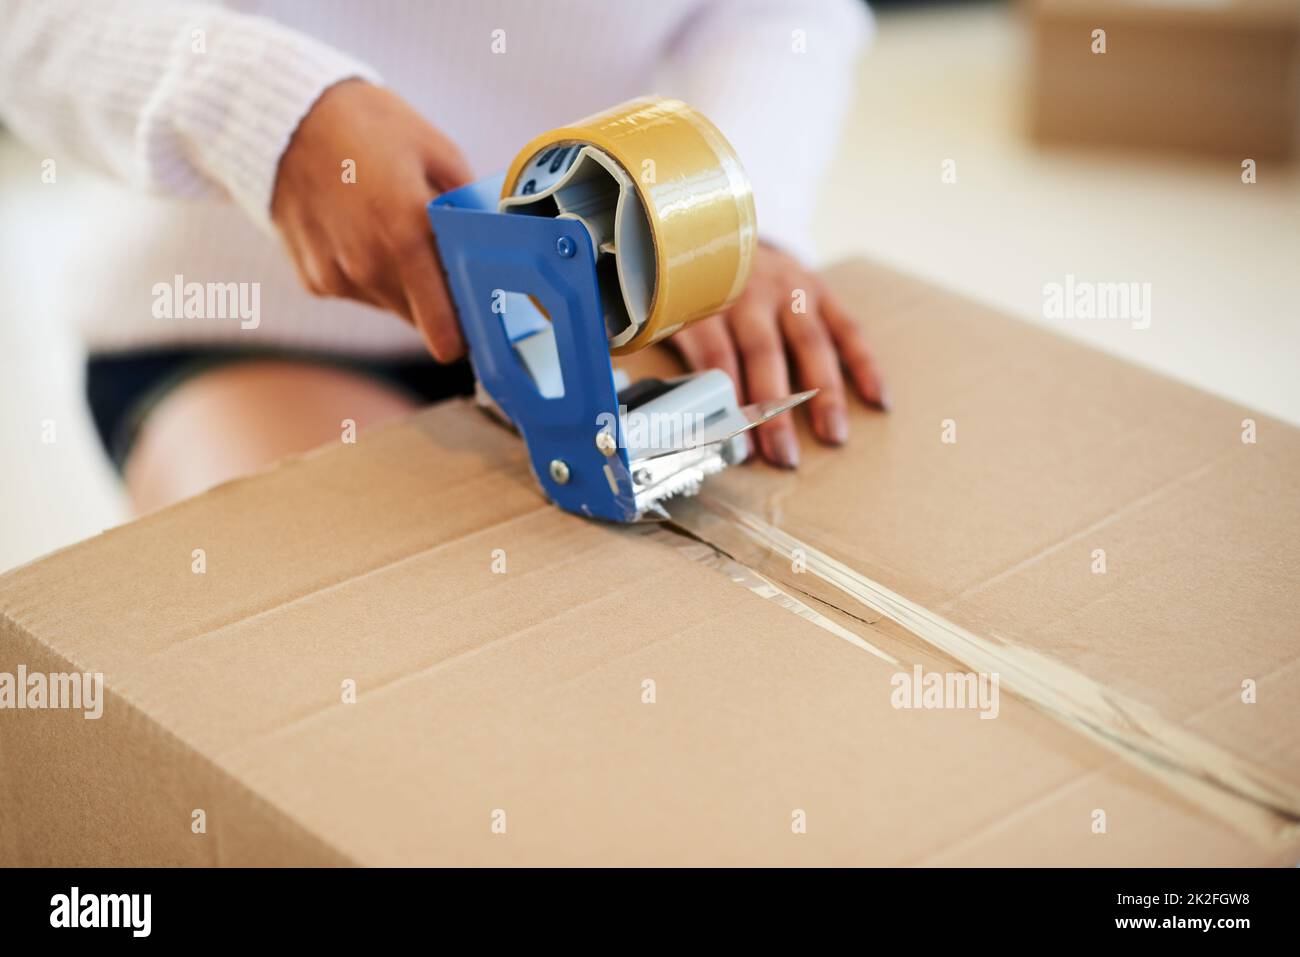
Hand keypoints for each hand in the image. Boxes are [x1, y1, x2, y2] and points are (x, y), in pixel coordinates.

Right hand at [271, 79, 471, 360]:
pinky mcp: (315, 280)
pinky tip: (361, 232)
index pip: (445, 327)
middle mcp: (368, 265)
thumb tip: (498, 246)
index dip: (468, 332)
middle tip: (445, 262)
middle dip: (440, 300)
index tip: (483, 326)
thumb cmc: (371, 127)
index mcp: (406, 234)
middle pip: (423, 319)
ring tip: (394, 232)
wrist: (284, 116)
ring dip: (405, 285)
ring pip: (393, 306)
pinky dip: (368, 274)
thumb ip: (472, 209)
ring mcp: (337, 276)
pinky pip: (359, 293)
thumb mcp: (438, 152)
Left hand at [670, 242, 886, 467]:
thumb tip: (668, 412)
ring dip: (824, 393)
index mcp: (705, 300)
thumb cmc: (695, 290)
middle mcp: (749, 292)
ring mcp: (789, 289)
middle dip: (775, 410)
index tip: (735, 444)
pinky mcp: (819, 289)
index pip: (717, 356)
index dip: (727, 401)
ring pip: (810, 343)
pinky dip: (864, 363)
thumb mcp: (671, 313)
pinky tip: (877, 399)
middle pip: (764, 354)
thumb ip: (671, 352)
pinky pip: (846, 327)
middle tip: (784, 456)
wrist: (724, 232)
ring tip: (834, 436)